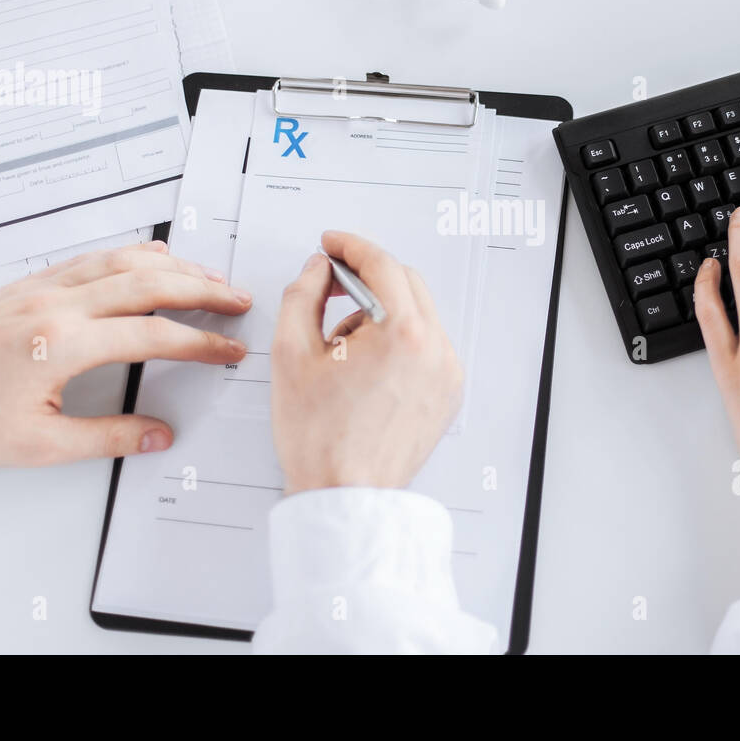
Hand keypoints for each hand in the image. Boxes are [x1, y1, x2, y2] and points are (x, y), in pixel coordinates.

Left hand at [0, 242, 250, 464]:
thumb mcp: (37, 444)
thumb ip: (107, 438)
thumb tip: (156, 436)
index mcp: (62, 344)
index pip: (156, 335)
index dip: (202, 343)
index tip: (228, 351)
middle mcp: (57, 305)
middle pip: (151, 283)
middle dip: (204, 289)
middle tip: (238, 299)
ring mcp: (44, 287)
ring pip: (125, 259)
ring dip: (175, 265)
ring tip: (208, 276)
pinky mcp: (31, 283)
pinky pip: (95, 257)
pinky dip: (133, 254)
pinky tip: (149, 258)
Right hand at [270, 231, 462, 495]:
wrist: (345, 495)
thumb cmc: (320, 439)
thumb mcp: (291, 353)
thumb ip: (303, 295)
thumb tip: (318, 270)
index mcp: (402, 334)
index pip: (382, 265)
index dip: (352, 247)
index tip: (332, 245)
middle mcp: (435, 350)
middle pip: (406, 283)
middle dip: (367, 278)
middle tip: (330, 287)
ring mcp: (446, 373)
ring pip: (417, 314)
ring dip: (381, 313)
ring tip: (342, 351)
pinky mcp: (448, 393)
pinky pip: (426, 346)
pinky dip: (398, 342)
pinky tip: (364, 370)